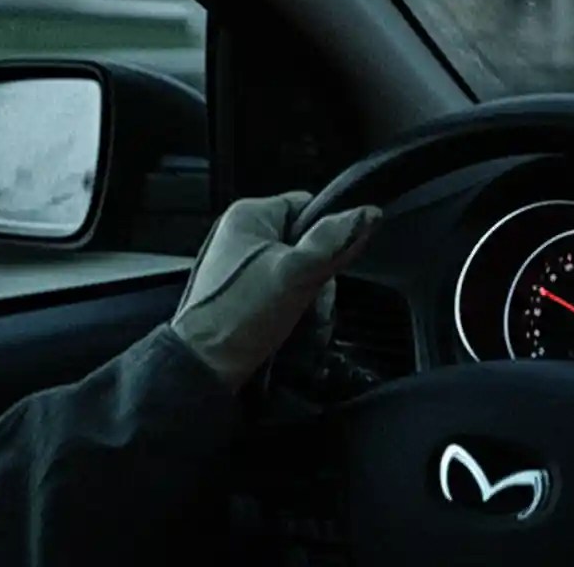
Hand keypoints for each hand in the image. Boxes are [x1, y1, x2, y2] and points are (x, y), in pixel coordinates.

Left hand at [169, 192, 380, 390]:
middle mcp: (242, 235)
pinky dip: (296, 308)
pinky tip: (296, 326)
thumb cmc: (243, 315)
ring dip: (312, 297)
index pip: (308, 206)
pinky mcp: (244, 294)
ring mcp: (242, 266)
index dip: (328, 233)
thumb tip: (368, 213)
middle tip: (313, 300)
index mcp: (248, 216)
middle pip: (307, 243)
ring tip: (306, 319)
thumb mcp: (297, 273)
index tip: (329, 263)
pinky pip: (285, 291)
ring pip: (300, 271)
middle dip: (321, 276)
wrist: (205, 368)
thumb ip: (335, 241)